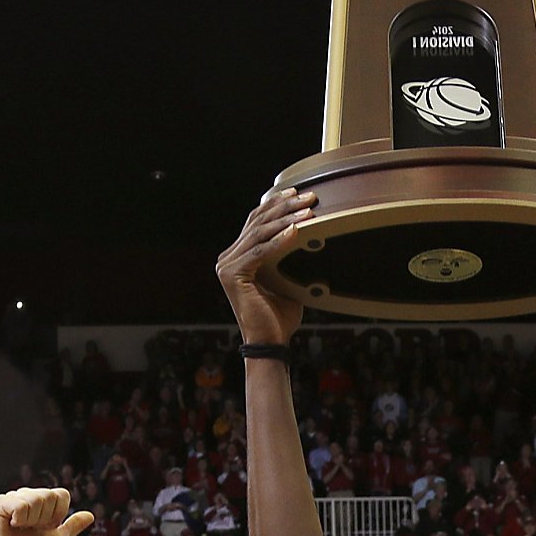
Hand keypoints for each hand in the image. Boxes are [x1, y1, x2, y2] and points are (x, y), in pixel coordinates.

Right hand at [0, 488, 92, 535]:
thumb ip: (73, 525)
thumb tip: (91, 515)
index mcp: (42, 500)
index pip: (61, 495)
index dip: (58, 515)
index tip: (47, 528)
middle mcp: (28, 495)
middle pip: (49, 496)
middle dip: (45, 519)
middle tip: (33, 529)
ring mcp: (14, 497)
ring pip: (36, 499)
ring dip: (33, 520)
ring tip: (22, 528)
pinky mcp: (0, 503)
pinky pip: (20, 504)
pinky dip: (20, 518)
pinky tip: (13, 525)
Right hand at [216, 187, 313, 345]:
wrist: (270, 342)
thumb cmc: (279, 316)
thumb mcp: (286, 279)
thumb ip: (288, 258)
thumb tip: (308, 237)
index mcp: (238, 256)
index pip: (256, 222)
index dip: (275, 204)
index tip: (296, 192)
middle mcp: (228, 257)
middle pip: (257, 222)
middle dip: (285, 206)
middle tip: (309, 196)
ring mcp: (227, 265)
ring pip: (259, 233)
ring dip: (286, 219)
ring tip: (308, 210)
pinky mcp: (232, 275)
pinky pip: (260, 252)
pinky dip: (280, 240)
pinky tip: (297, 230)